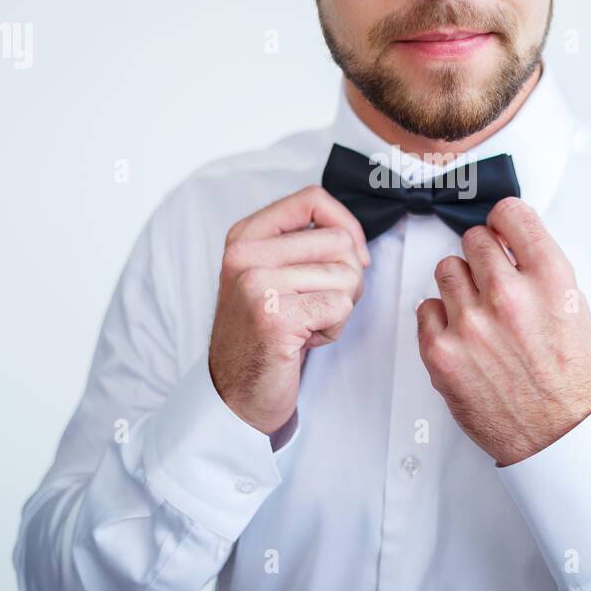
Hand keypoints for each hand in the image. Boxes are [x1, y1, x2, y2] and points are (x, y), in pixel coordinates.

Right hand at [209, 185, 370, 434]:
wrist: (236, 392)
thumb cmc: (263, 334)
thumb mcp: (271, 274)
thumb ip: (301, 245)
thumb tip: (353, 238)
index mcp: (245, 236)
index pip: (312, 199)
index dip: (345, 225)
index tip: (350, 255)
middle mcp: (245, 254)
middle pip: (339, 242)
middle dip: (347, 278)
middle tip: (318, 305)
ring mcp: (257, 284)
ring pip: (345, 275)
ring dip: (339, 307)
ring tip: (307, 323)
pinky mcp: (275, 315)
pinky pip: (341, 306)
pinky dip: (334, 329)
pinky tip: (304, 340)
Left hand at [415, 197, 590, 465]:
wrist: (555, 434)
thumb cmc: (567, 375)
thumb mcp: (572, 307)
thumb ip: (538, 268)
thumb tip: (506, 239)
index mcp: (550, 279)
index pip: (511, 214)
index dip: (504, 221)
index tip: (501, 231)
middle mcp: (509, 295)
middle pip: (473, 239)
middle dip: (483, 257)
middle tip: (493, 283)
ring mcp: (471, 323)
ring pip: (446, 269)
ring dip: (460, 285)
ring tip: (480, 313)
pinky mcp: (441, 350)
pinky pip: (426, 307)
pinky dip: (441, 319)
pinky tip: (464, 338)